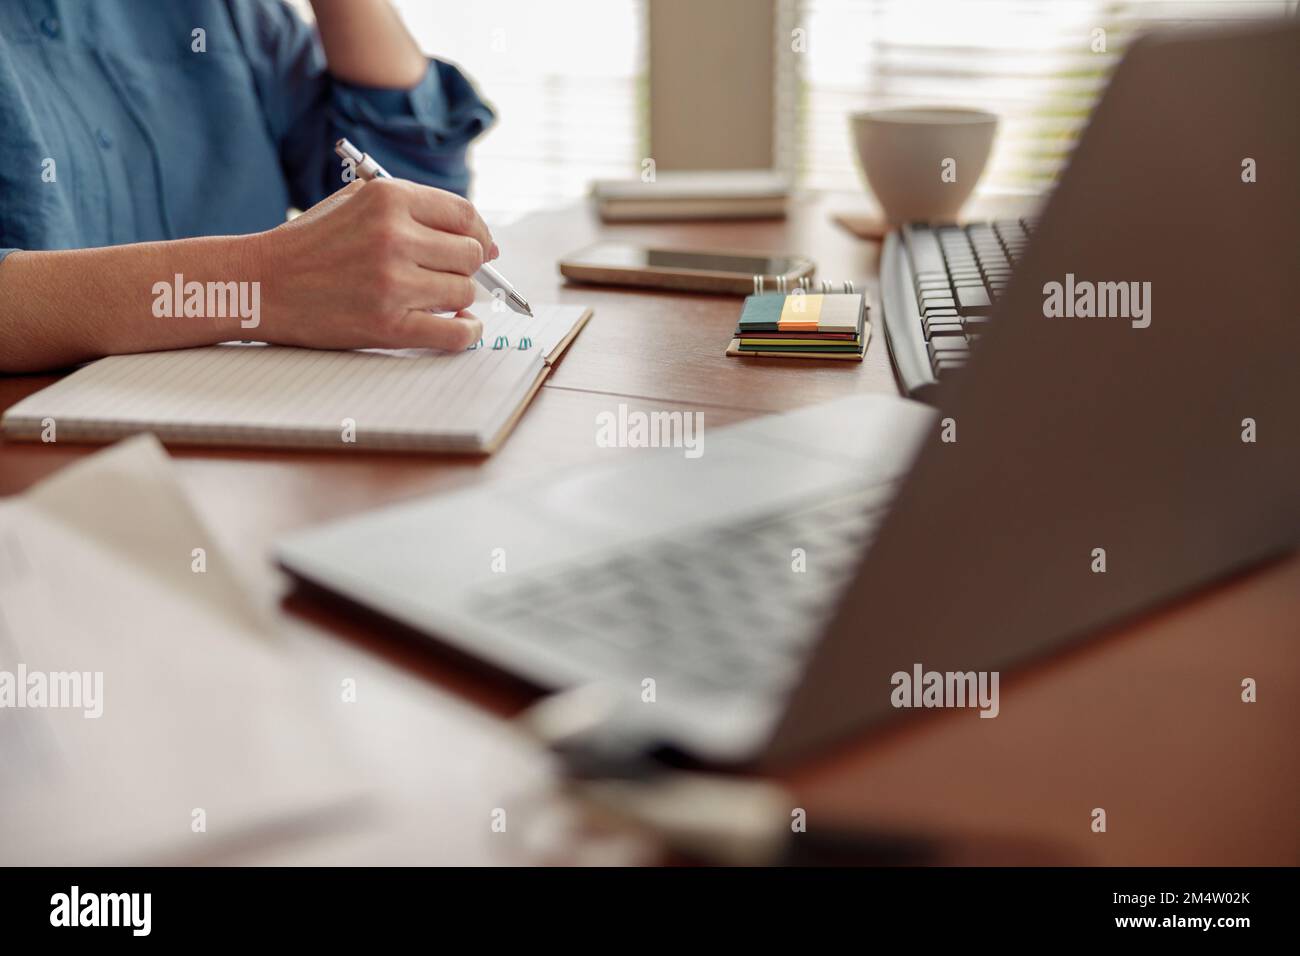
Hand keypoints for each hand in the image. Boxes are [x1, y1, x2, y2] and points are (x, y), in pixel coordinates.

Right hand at [251, 178, 498, 351]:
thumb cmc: (310, 243)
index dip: (480, 235)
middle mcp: (394, 237)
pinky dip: (466, 333)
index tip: (483, 250)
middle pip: (470, 256)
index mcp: (388, 199)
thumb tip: (478, 238)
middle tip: (444, 275)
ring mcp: (392, 283)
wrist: (260, 283)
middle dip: (463, 267)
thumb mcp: (355, 202)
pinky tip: (460, 327)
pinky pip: (455, 334)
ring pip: (463, 293)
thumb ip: (412, 209)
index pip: (465, 216)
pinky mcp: (387, 325)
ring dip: (455, 299)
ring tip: (429, 297)